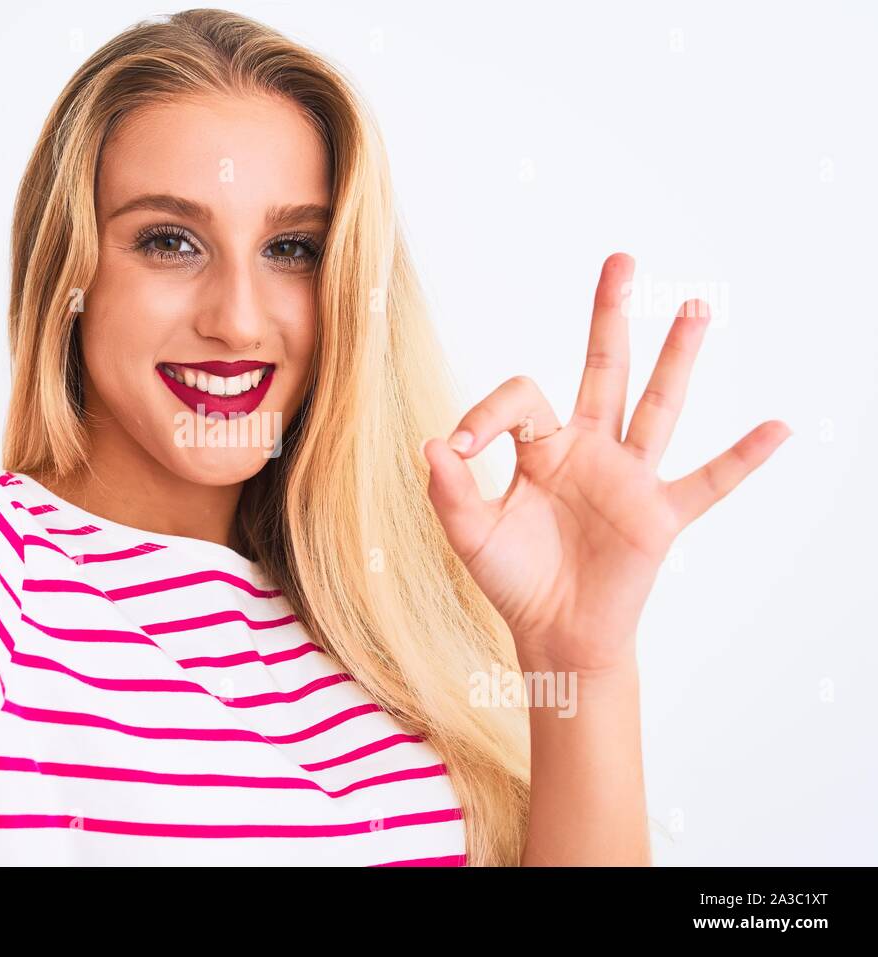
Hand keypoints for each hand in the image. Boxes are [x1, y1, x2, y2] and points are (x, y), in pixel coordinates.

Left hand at [423, 253, 789, 675]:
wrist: (553, 634)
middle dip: (607, 317)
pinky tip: (778, 428)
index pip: (522, 399)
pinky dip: (742, 459)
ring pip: (657, 406)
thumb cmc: (513, 579)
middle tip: (619, 260)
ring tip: (694, 305)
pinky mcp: (659, 515)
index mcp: (541, 448)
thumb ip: (450, 491)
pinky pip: (708, 482)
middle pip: (602, 369)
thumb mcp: (470, 535)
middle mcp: (589, 450)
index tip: (462, 446)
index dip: (488, 413)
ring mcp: (629, 479)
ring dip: (676, 358)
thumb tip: (433, 443)